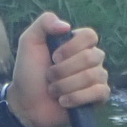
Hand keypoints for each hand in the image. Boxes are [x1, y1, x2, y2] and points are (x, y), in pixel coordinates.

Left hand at [10, 11, 111, 126]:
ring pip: (92, 76)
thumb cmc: (29, 72)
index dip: (71, 47)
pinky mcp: (99, 97)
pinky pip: (100, 92)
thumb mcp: (29, 41)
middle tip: (49, 76)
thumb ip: (45, 23)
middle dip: (64, 70)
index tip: (54, 57)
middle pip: (91, 57)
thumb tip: (66, 26)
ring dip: (66, 85)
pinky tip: (63, 101)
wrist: (26, 103)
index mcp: (78, 43)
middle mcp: (91, 59)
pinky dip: (77, 97)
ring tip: (53, 90)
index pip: (90, 36)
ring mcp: (97, 78)